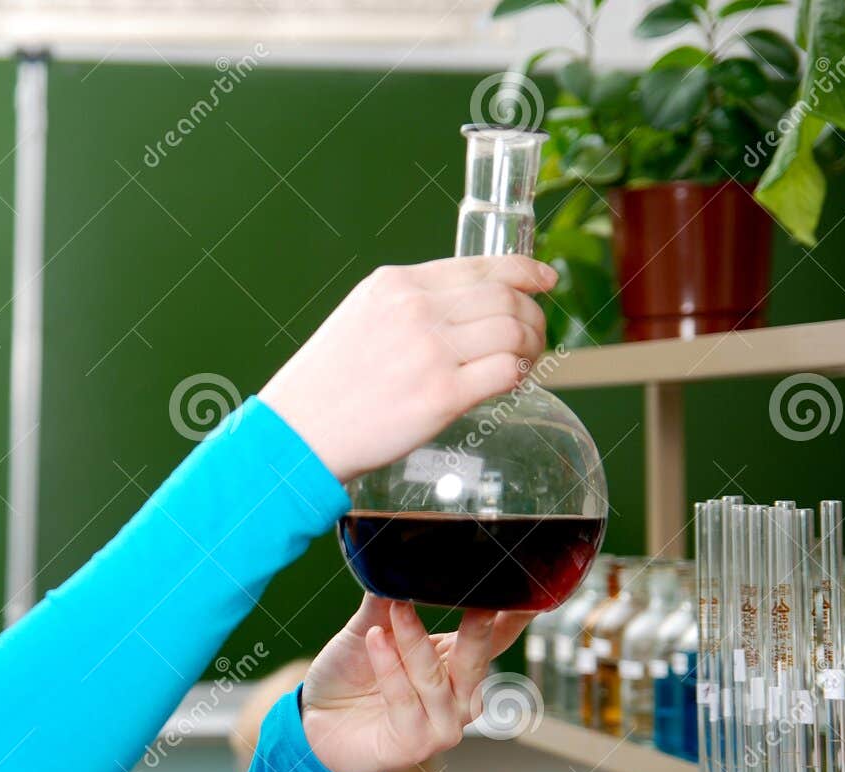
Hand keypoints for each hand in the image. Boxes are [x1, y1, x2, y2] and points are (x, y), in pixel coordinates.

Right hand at [256, 255, 553, 482]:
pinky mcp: (442, 395)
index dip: (524, 271)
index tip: (544, 281)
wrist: (300, 432)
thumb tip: (469, 308)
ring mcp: (431, 351)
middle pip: (506, 297)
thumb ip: (410, 305)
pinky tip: (511, 384)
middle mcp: (417, 310)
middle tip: (533, 338)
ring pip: (514, 331)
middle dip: (532, 316)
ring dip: (531, 346)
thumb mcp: (361, 317)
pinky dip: (519, 375)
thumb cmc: (328, 383)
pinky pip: (507, 371)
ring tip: (524, 363)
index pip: (481, 266)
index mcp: (397, 284)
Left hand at [299, 595, 532, 771]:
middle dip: (478, 628)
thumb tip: (396, 564)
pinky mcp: (416, 744)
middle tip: (480, 599)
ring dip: (414, 641)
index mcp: (458, 665)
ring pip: (434, 678)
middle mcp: (459, 697)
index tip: (526, 591)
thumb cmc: (348, 676)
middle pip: (476, 659)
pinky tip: (375, 639)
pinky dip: (389, 667)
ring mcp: (443, 725)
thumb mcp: (367, 629)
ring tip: (398, 607)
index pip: (496, 638)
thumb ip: (387, 603)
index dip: (514, 616)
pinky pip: (404, 699)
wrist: (312, 720)